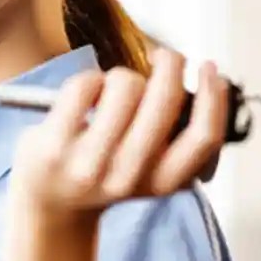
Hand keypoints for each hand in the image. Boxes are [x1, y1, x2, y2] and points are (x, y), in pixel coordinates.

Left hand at [10, 49, 227, 216]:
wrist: (47, 203)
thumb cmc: (101, 173)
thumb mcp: (147, 170)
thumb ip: (172, 139)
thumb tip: (197, 82)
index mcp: (160, 183)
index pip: (202, 138)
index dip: (213, 97)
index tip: (209, 70)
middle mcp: (126, 175)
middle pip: (165, 100)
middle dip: (170, 65)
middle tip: (163, 57)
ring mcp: (88, 162)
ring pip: (126, 86)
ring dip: (122, 76)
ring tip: (111, 90)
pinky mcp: (53, 144)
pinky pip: (84, 84)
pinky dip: (89, 78)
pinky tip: (86, 93)